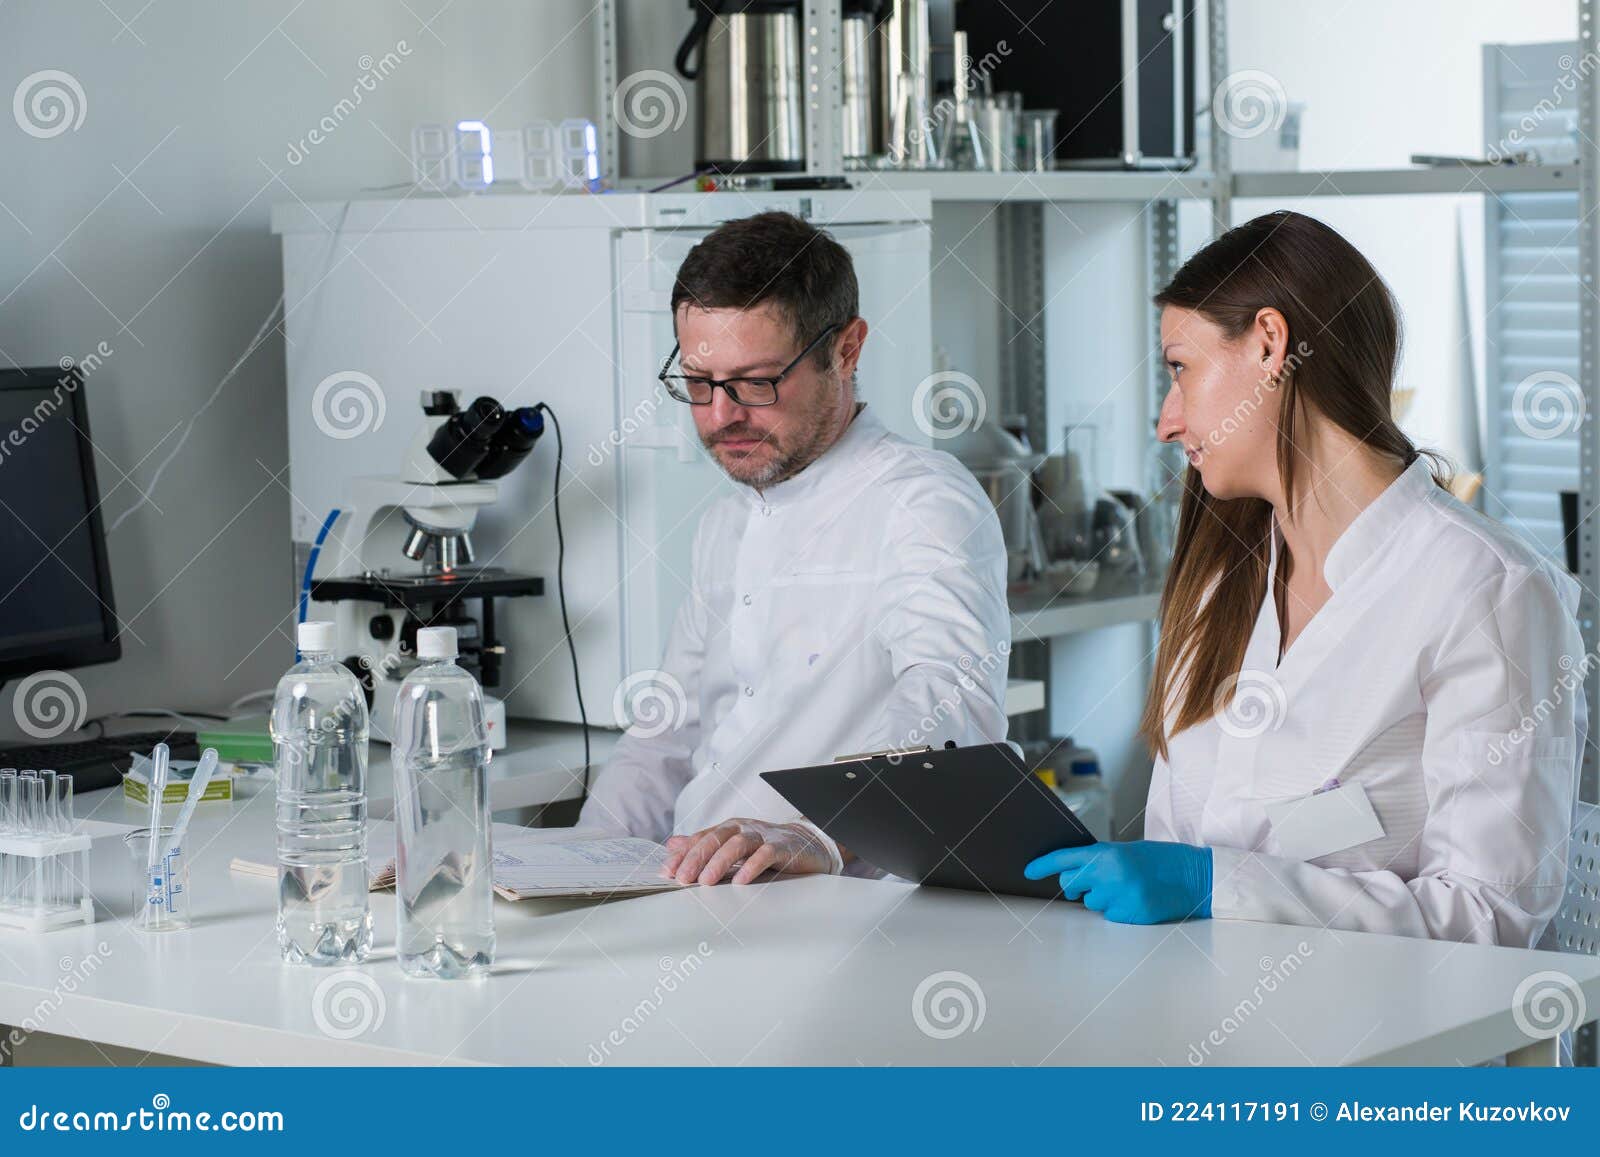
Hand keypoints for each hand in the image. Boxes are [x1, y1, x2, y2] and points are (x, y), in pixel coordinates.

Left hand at [663, 818, 839, 884]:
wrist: (806, 846)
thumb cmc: (765, 848)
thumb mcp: (731, 847)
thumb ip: (703, 846)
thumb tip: (672, 846)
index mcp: (729, 829)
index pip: (701, 838)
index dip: (683, 854)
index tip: (668, 872)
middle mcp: (743, 828)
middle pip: (716, 838)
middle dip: (697, 858)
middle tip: (683, 879)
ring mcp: (763, 836)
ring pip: (738, 843)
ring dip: (719, 862)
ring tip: (706, 881)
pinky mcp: (783, 847)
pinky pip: (766, 854)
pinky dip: (752, 866)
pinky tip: (740, 882)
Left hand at [1024, 840, 1211, 923]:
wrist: (1194, 876)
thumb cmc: (1160, 861)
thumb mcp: (1126, 852)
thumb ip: (1098, 861)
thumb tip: (1072, 876)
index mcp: (1106, 853)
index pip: (1064, 858)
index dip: (1042, 865)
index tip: (1027, 870)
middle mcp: (1108, 874)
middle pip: (1071, 884)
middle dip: (1077, 885)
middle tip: (1095, 882)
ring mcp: (1118, 897)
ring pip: (1091, 903)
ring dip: (1102, 898)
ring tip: (1129, 888)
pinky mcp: (1129, 916)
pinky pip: (1110, 917)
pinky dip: (1118, 911)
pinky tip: (1137, 901)